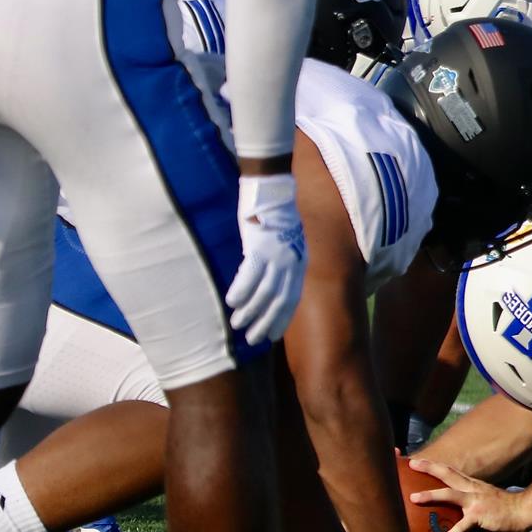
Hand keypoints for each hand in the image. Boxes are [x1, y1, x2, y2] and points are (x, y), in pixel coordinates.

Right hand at [226, 172, 305, 345]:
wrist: (273, 190)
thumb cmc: (275, 217)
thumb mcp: (286, 242)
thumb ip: (281, 263)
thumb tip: (268, 283)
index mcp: (299, 263)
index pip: (292, 299)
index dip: (281, 320)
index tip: (270, 337)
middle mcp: (291, 263)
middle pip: (279, 301)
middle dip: (266, 323)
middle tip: (252, 340)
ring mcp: (276, 256)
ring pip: (264, 292)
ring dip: (250, 312)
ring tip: (237, 325)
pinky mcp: (260, 246)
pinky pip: (250, 275)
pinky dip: (242, 291)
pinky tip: (231, 303)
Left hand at [407, 457, 531, 531]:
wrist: (525, 511)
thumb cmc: (506, 508)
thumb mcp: (486, 500)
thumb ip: (470, 505)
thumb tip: (457, 518)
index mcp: (473, 485)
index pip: (451, 472)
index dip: (435, 466)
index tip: (419, 461)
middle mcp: (473, 489)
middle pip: (448, 474)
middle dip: (430, 468)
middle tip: (412, 463)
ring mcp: (476, 501)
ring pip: (450, 495)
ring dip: (431, 495)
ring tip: (413, 498)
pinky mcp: (479, 516)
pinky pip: (461, 527)